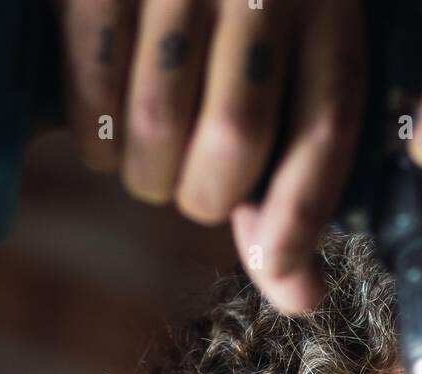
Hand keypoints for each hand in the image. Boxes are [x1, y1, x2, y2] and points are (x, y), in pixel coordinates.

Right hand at [58, 0, 364, 312]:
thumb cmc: (236, 46)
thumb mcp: (285, 98)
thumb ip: (288, 195)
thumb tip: (302, 299)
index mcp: (327, 19)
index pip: (325, 130)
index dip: (301, 213)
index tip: (281, 270)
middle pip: (234, 137)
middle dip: (206, 196)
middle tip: (194, 192)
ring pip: (157, 123)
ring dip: (148, 174)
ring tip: (151, 161)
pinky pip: (94, 92)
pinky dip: (95, 136)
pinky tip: (106, 128)